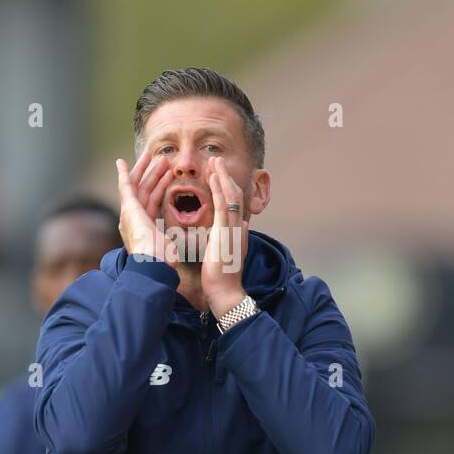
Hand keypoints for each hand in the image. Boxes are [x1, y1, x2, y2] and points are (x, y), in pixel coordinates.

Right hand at [115, 152, 177, 264]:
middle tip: (161, 158)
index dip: (158, 186)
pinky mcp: (127, 208)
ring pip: (138, 186)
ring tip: (159, 156)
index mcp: (144, 226)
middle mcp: (133, 219)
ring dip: (148, 170)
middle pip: (144, 190)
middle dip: (152, 173)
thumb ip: (172, 239)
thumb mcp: (171, 245)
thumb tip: (184, 242)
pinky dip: (122, 174)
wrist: (152, 262)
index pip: (152, 200)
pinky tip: (120, 162)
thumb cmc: (163, 260)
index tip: (164, 174)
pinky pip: (124, 187)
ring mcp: (128, 214)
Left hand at [203, 157, 248, 316]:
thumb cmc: (221, 279)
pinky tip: (213, 176)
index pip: (233, 204)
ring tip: (215, 161)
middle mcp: (239, 226)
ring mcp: (234, 228)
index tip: (217, 175)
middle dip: (225, 176)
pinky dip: (219, 188)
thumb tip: (239, 227)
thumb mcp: (225, 254)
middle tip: (216, 160)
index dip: (226, 187)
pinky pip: (224, 204)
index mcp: (238, 232)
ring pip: (230, 195)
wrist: (225, 293)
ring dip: (222, 176)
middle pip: (234, 194)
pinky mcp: (226, 231)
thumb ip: (230, 239)